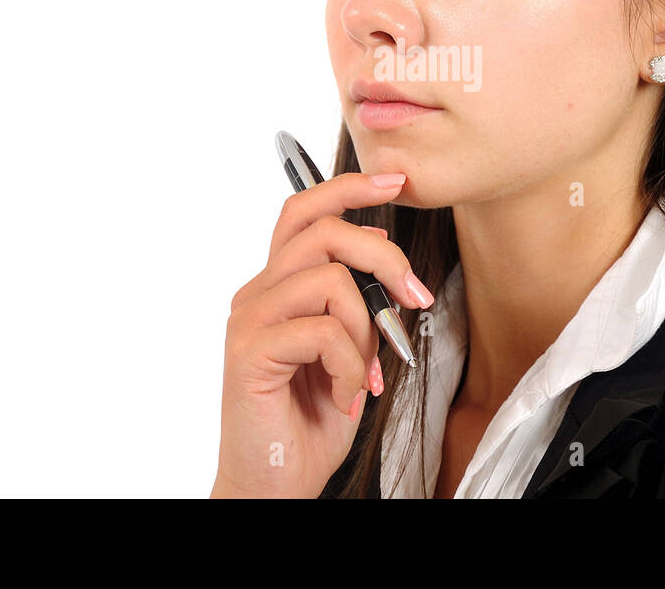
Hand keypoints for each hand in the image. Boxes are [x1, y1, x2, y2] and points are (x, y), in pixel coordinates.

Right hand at [210, 171, 433, 497]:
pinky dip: (350, 363)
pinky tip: (346, 392)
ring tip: (363, 370)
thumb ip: (356, 301)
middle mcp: (257, 294)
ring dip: (365, 326)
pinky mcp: (249, 352)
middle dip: (383, 256)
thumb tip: (382, 247)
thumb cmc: (310, 420)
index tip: (396, 182)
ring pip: (328, 279)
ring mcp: (249, 320)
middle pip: (321, 230)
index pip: (304, 211)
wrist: (273, 482)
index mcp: (277, 286)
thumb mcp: (349, 349)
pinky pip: (321, 331)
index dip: (349, 187)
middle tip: (415, 295)